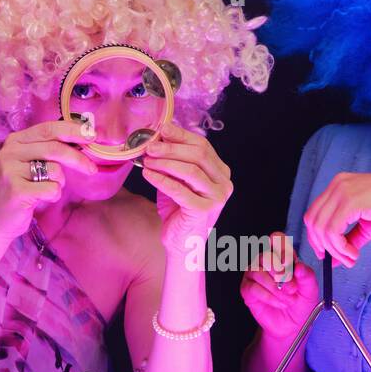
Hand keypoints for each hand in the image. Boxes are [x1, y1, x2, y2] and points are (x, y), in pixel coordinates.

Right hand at [0, 121, 98, 240]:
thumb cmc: (21, 189)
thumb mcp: (31, 164)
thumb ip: (49, 150)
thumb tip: (84, 139)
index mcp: (16, 141)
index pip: (48, 129)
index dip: (73, 130)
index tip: (92, 135)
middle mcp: (10, 152)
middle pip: (54, 148)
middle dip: (78, 159)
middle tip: (92, 169)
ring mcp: (11, 170)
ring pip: (55, 170)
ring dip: (59, 183)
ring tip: (46, 189)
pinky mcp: (16, 190)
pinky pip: (51, 189)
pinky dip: (53, 195)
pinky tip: (41, 199)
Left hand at [140, 123, 233, 257]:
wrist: (181, 241)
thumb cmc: (179, 210)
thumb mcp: (177, 179)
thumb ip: (173, 160)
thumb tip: (158, 137)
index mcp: (220, 172)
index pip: (203, 146)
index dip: (181, 135)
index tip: (162, 129)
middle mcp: (223, 184)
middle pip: (198, 155)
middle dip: (171, 148)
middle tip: (150, 146)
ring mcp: (216, 198)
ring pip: (190, 170)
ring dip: (165, 162)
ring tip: (147, 160)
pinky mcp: (203, 210)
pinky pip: (180, 190)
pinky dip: (162, 180)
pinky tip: (148, 175)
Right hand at [240, 231, 319, 339]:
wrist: (291, 325)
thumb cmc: (301, 304)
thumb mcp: (310, 290)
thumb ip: (307, 276)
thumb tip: (299, 266)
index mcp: (283, 257)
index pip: (276, 239)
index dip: (281, 248)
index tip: (289, 263)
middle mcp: (266, 262)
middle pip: (265, 255)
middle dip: (281, 274)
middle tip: (292, 288)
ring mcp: (254, 275)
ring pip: (258, 272)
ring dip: (275, 288)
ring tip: (288, 300)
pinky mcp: (247, 290)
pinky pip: (252, 288)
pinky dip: (268, 296)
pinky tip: (279, 303)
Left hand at [303, 173, 370, 265]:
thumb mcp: (366, 227)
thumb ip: (348, 240)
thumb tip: (334, 261)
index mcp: (339, 185)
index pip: (314, 213)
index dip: (316, 237)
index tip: (326, 254)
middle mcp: (337, 184)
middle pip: (313, 221)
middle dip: (322, 245)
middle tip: (338, 261)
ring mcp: (342, 191)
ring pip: (322, 228)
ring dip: (335, 250)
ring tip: (351, 259)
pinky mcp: (349, 201)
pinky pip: (333, 231)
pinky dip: (340, 247)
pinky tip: (354, 254)